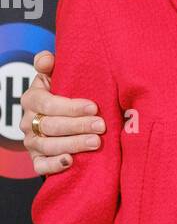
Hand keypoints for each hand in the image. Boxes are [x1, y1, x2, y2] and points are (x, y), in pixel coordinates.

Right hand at [21, 51, 104, 174]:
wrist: (59, 119)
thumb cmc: (62, 95)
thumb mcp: (56, 77)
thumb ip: (50, 65)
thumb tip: (45, 58)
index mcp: (32, 99)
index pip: (48, 104)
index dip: (71, 106)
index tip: (94, 107)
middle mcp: (28, 121)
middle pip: (51, 125)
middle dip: (78, 126)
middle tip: (101, 126)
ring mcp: (31, 142)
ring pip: (49, 145)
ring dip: (73, 144)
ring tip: (96, 142)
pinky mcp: (37, 159)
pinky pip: (41, 166)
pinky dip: (54, 165)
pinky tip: (70, 161)